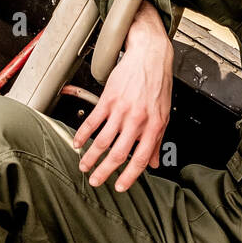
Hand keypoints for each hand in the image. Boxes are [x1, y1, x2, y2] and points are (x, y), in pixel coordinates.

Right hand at [73, 1, 172, 192]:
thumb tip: (154, 162)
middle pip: (118, 153)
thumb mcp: (164, 113)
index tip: (120, 187)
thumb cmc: (158, 83)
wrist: (149, 55)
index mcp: (154, 126)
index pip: (140, 159)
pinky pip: (92, 121)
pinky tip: (77, 142)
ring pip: (102, 140)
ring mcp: (121, 110)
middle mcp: (137, 120)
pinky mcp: (108, 99)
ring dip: (90, 156)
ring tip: (83, 165)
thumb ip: (158, 140)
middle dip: (104, 171)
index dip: (129, 176)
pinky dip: (82, 135)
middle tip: (95, 181)